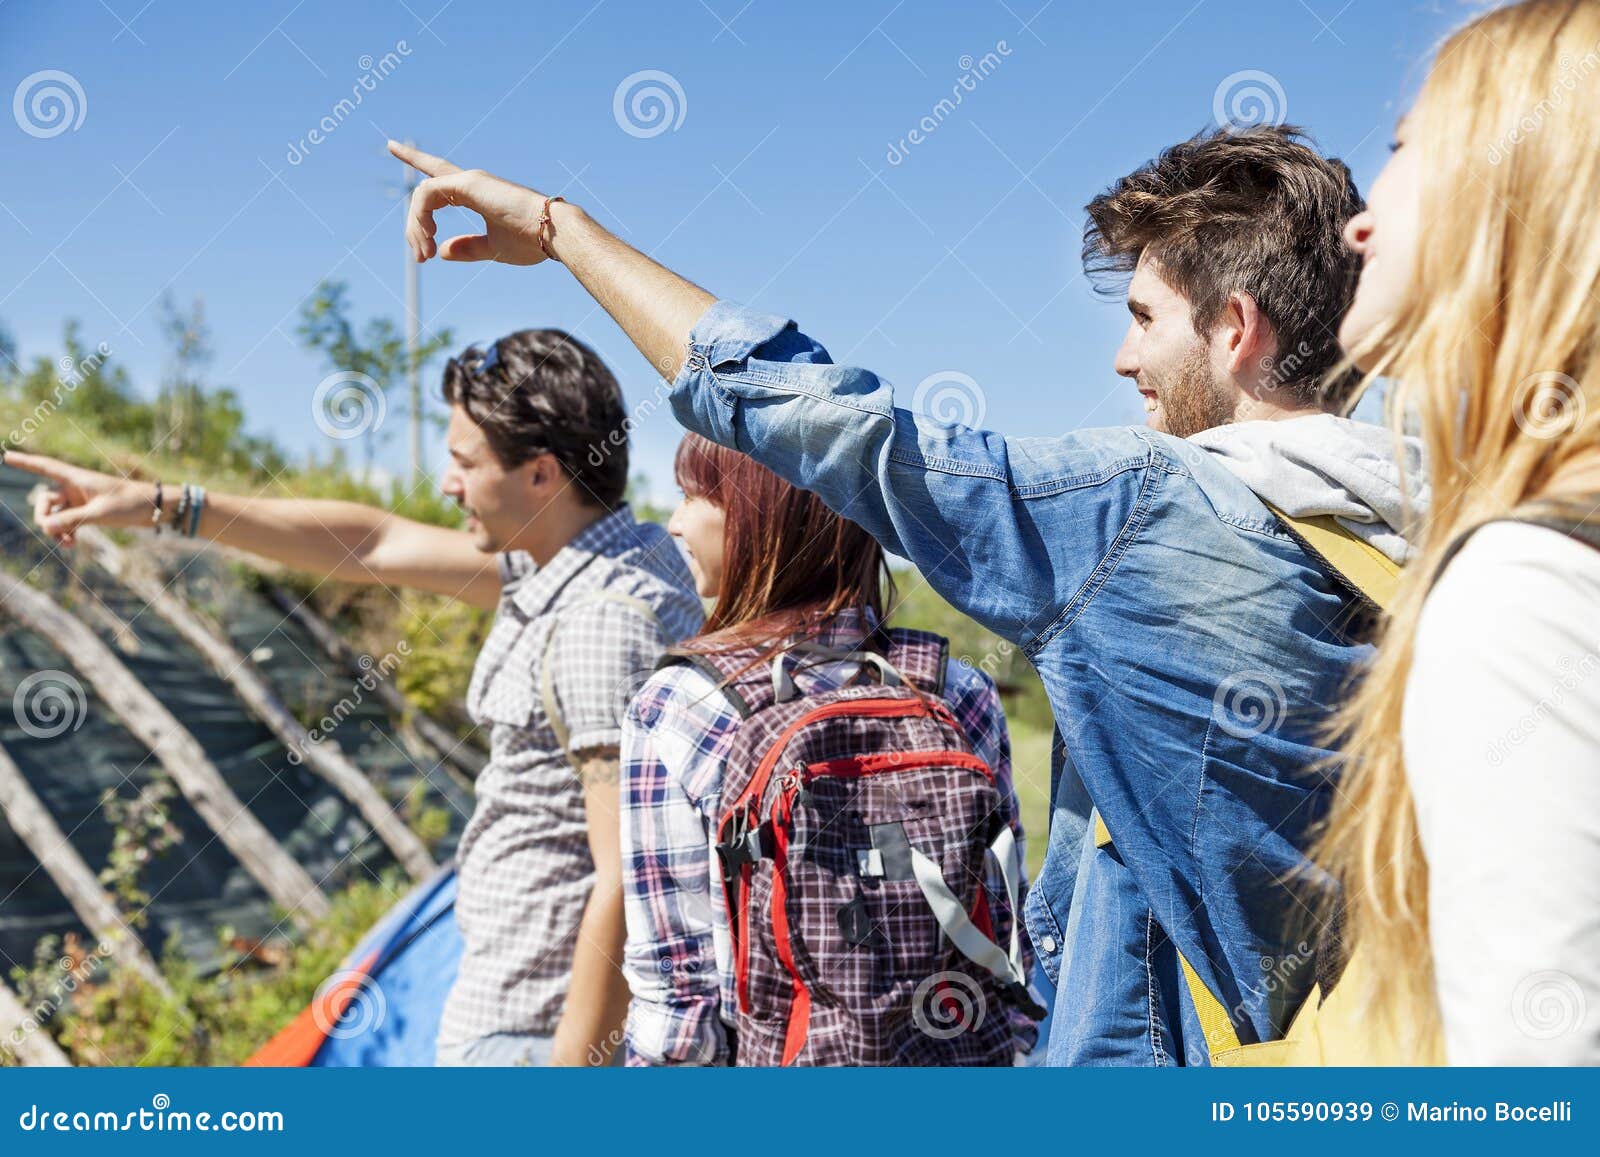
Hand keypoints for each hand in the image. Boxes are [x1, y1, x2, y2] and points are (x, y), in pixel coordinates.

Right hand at [4, 450, 153, 546]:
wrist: (155, 509)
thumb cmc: (131, 504)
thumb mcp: (101, 513)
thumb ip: (72, 519)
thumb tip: (45, 526)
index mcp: (77, 478)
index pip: (45, 466)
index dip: (25, 462)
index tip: (5, 456)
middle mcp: (76, 487)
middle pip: (45, 500)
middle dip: (44, 517)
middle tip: (52, 532)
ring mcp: (81, 500)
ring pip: (55, 514)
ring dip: (56, 529)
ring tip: (67, 544)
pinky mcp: (89, 512)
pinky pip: (67, 522)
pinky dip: (66, 533)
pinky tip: (71, 544)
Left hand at [388, 140, 555, 265]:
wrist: (554, 234)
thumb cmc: (532, 241)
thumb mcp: (493, 249)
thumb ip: (468, 248)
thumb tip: (442, 251)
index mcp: (477, 193)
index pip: (439, 175)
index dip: (415, 158)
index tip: (392, 145)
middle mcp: (471, 181)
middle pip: (425, 193)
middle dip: (414, 225)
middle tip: (419, 257)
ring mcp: (469, 180)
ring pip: (422, 195)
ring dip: (416, 227)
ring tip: (424, 254)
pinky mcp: (467, 183)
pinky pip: (427, 195)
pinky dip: (421, 217)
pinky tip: (428, 238)